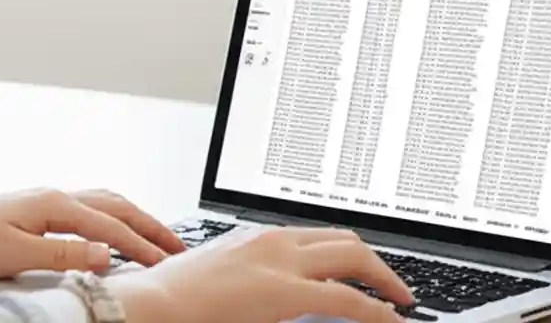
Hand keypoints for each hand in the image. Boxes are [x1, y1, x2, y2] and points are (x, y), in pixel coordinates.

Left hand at [0, 189, 186, 278]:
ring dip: (134, 218)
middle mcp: (54, 195)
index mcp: (53, 204)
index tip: (167, 264)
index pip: (110, 226)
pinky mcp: (35, 210)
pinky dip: (112, 217)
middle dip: (150, 225)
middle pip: (116, 205)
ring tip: (156, 236)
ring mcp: (45, 200)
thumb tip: (106, 253)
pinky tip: (112, 228)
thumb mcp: (14, 255)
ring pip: (104, 202)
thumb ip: (63, 254)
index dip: (142, 246)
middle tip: (179, 246)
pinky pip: (88, 208)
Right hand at [105, 227, 413, 322]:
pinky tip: (389, 319)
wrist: (151, 304)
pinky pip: (347, 297)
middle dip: (377, 263)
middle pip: (344, 240)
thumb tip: (273, 295)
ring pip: (353, 259)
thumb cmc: (174, 297)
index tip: (366, 270)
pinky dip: (376, 309)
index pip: (320, 236)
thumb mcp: (222, 277)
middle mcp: (274, 240)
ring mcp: (280, 262)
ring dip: (383, 279)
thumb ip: (254, 279)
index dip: (351, 254)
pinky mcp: (284, 291)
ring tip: (399, 302)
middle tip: (395, 288)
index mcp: (258, 236)